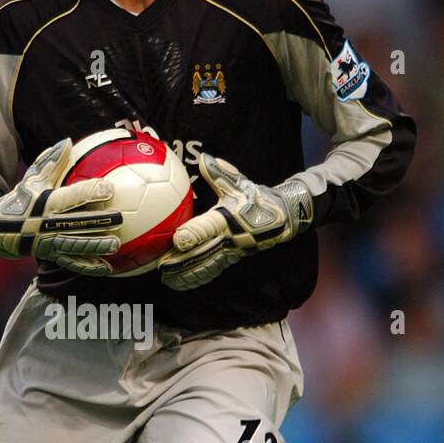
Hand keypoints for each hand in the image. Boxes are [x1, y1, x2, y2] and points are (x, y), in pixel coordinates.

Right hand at [0, 138, 121, 271]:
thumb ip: (51, 162)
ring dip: (96, 246)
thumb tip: (67, 141)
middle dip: (98, 221)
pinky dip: (89, 267)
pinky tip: (107, 268)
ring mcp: (50, 243)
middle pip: (77, 222)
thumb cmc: (21, 199)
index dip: (90, 192)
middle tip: (120, 218)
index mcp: (46, 203)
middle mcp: (48, 224)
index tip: (109, 188)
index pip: (71, 196)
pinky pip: (72, 264)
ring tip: (116, 245)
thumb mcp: (32, 179)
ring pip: (76, 246)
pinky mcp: (52, 257)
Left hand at [158, 153, 312, 290]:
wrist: (282, 217)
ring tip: (166, 280)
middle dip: (182, 261)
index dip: (194, 234)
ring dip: (186, 274)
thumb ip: (219, 173)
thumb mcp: (238, 183)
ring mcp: (230, 251)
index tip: (178, 239)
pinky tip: (180, 284)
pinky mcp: (231, 259)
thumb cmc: (256, 198)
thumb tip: (204, 158)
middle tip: (161, 267)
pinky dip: (195, 279)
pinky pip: (212, 271)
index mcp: (228, 218)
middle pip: (202, 252)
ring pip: (205, 265)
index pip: (209, 227)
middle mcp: (229, 237)